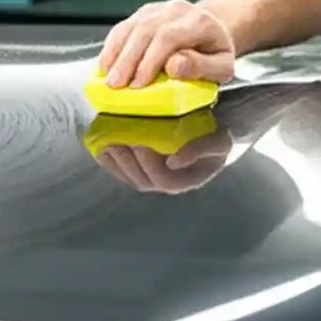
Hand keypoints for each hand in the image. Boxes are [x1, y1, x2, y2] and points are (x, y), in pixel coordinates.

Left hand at [92, 129, 233, 194]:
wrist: (209, 137)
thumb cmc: (214, 139)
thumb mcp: (219, 142)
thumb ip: (202, 149)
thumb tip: (174, 161)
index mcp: (186, 180)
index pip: (164, 178)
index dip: (150, 163)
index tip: (141, 141)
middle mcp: (168, 184)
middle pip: (142, 179)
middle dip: (128, 159)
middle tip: (119, 136)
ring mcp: (152, 179)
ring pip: (129, 177)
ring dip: (116, 160)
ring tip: (108, 139)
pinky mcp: (139, 172)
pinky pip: (121, 172)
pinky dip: (109, 160)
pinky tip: (100, 146)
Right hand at [98, 0, 236, 88]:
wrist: (213, 29)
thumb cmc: (215, 53)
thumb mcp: (222, 67)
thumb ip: (202, 67)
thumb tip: (174, 67)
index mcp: (200, 22)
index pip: (169, 37)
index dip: (150, 60)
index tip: (138, 84)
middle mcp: (177, 10)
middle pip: (145, 30)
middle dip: (128, 60)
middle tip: (116, 85)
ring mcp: (158, 9)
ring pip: (131, 27)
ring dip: (116, 54)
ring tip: (107, 77)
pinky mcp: (143, 13)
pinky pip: (123, 27)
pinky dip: (112, 47)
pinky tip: (105, 64)